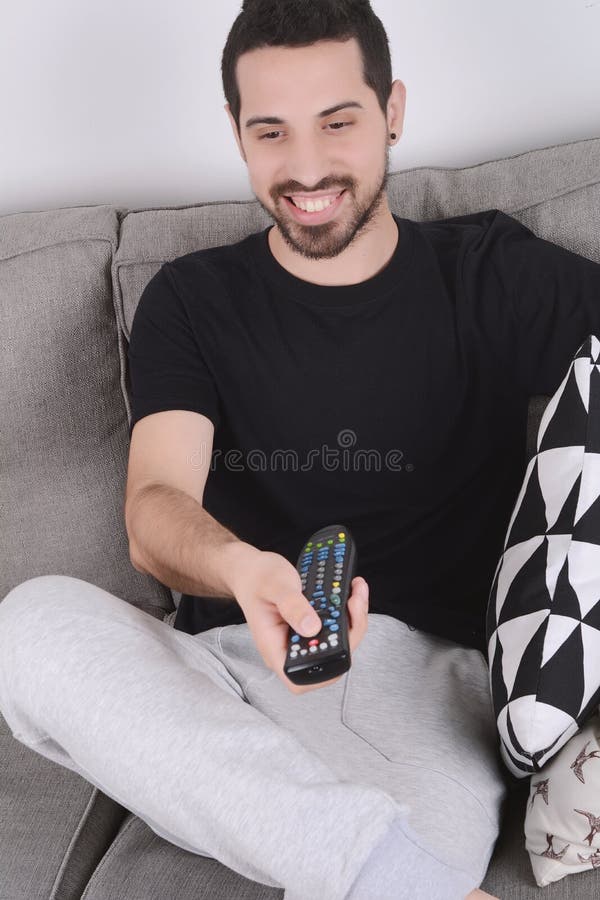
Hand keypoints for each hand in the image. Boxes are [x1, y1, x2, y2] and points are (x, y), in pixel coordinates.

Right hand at [230, 549, 368, 694]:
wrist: (253, 568)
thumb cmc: (257, 579)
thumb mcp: (275, 586)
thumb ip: (292, 606)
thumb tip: (312, 628)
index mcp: (274, 647)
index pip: (298, 679)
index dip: (323, 673)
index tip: (340, 643)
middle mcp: (290, 647)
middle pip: (328, 659)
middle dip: (350, 632)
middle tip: (354, 601)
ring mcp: (302, 637)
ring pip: (337, 642)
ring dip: (353, 618)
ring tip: (356, 591)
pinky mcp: (312, 625)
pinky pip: (336, 627)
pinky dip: (348, 610)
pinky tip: (350, 591)